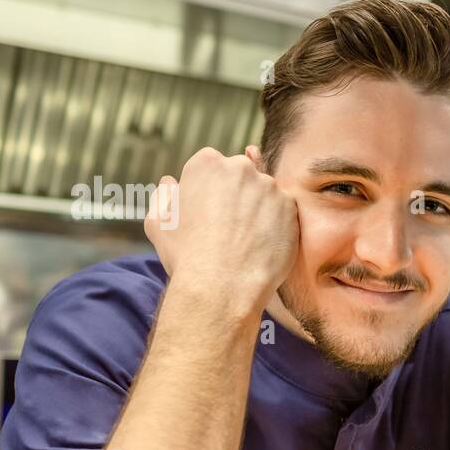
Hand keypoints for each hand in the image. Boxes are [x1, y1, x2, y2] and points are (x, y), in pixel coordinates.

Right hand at [144, 145, 297, 308]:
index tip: (208, 212)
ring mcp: (269, 186)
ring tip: (245, 240)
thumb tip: (171, 183)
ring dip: (257, 209)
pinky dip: (276, 225)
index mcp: (206, 163)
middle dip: (236, 195)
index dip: (209, 191)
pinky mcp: (290, 207)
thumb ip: (164, 195)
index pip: (212, 167)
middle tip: (228, 227)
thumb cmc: (186, 255)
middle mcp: (240, 167)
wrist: (222, 286)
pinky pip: (284, 211)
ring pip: (264, 193)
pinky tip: (262, 245)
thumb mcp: (159, 222)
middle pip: (241, 175)